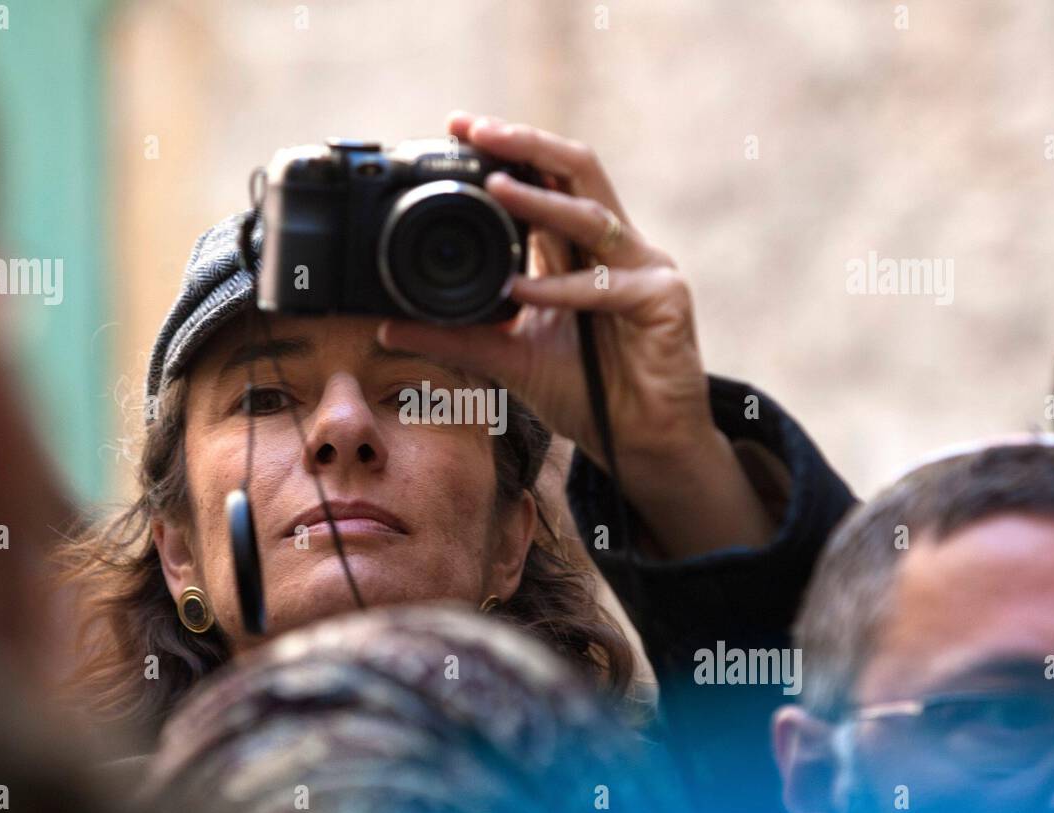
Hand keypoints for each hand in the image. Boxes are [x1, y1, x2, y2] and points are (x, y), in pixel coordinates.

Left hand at [377, 112, 774, 557]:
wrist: (641, 443)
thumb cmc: (588, 394)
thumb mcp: (508, 358)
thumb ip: (455, 337)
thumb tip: (388, 325)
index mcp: (578, 251)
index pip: (546, 179)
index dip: (508, 149)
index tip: (457, 129)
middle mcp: (613, 248)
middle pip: (576, 170)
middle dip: (527, 144)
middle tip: (476, 130)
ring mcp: (644, 268)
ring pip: (591, 215)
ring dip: (540, 201)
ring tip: (494, 187)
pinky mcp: (665, 299)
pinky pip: (606, 285)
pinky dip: (561, 287)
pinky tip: (520, 289)